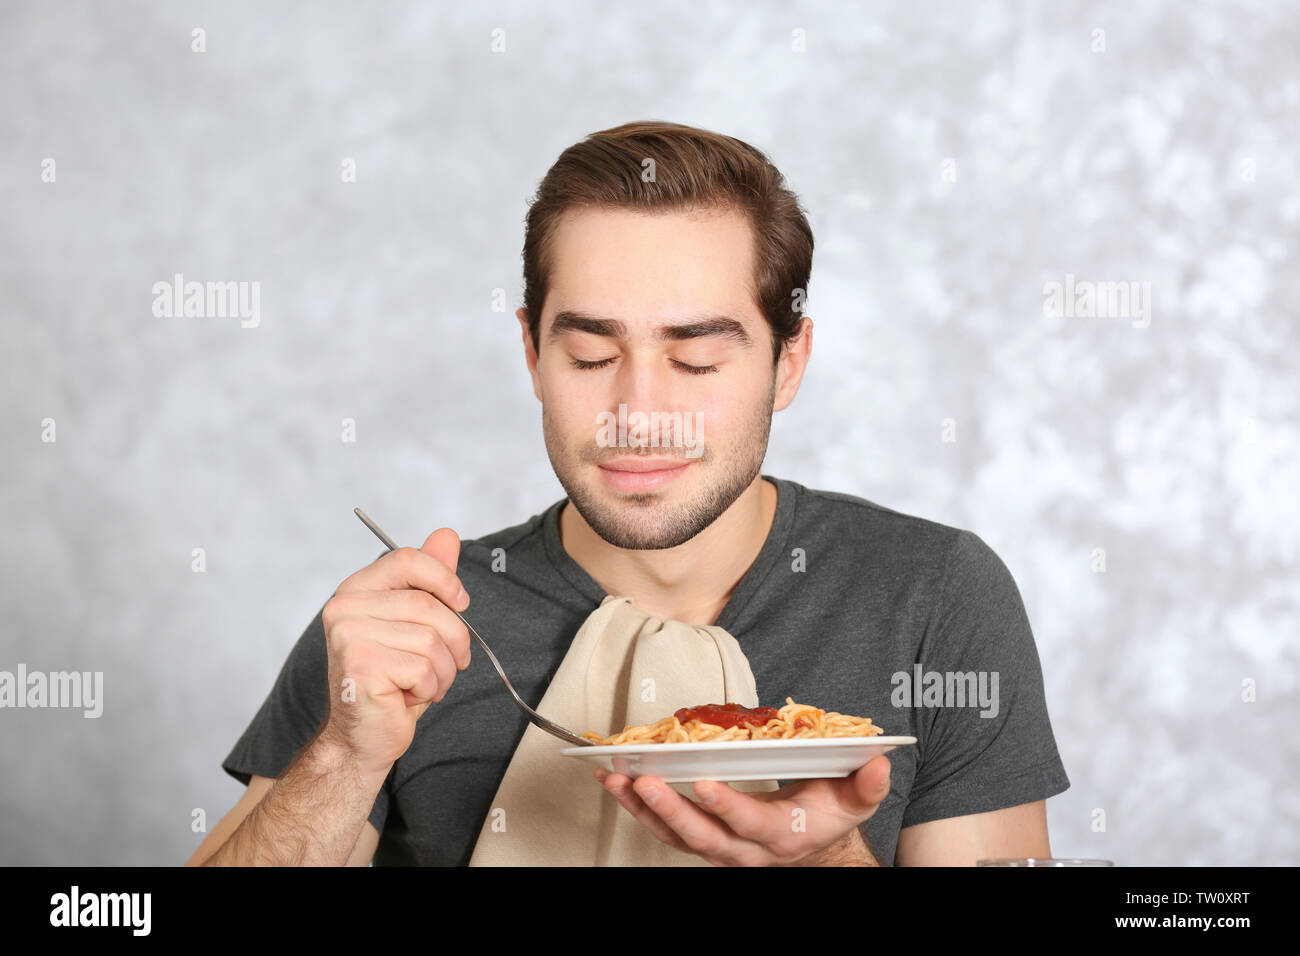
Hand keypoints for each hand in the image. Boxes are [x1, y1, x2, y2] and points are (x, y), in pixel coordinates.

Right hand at [318, 529, 471, 778]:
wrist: (363, 737)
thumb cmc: (392, 680)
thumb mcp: (416, 624)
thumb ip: (429, 580)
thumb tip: (446, 535)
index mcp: (356, 589)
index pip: (408, 559)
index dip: (444, 578)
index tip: (461, 603)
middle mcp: (344, 608)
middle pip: (429, 605)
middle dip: (454, 640)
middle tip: (448, 663)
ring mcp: (348, 636)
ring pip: (432, 639)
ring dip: (444, 670)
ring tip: (425, 683)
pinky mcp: (360, 666)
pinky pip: (424, 668)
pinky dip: (431, 688)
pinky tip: (409, 697)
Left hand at [594, 754, 890, 865]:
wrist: (812, 842)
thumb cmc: (829, 812)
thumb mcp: (854, 799)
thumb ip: (866, 784)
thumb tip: (879, 763)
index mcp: (780, 835)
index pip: (751, 824)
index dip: (728, 806)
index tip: (705, 783)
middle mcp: (744, 849)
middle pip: (703, 836)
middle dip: (670, 809)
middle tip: (644, 780)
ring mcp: (719, 847)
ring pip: (676, 835)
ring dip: (642, 808)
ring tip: (615, 779)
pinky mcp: (702, 839)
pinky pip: (666, 829)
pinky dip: (639, 807)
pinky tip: (618, 784)